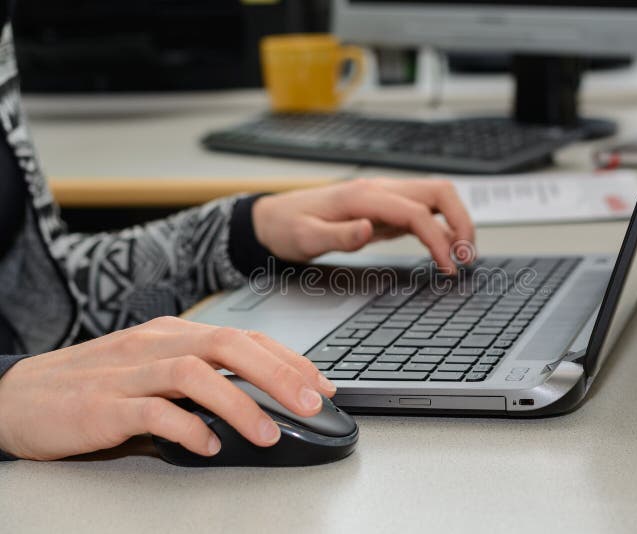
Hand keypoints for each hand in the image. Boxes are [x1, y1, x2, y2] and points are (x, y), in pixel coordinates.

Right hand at [0, 317, 335, 460]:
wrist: (19, 395)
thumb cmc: (95, 383)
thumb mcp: (156, 369)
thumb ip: (203, 377)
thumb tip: (262, 398)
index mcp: (174, 334)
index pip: (243, 337)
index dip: (288, 359)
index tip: (322, 384)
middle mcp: (156, 345)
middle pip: (229, 346)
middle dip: (279, 374)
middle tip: (313, 404)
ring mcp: (128, 373)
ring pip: (196, 374)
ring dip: (240, 404)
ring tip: (270, 434)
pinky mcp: (102, 406)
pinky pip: (152, 413)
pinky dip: (187, 428)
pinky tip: (208, 446)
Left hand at [252, 178, 475, 273]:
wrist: (274, 218)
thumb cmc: (289, 228)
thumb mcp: (305, 238)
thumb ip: (338, 235)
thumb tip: (367, 229)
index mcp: (364, 197)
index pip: (417, 212)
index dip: (439, 239)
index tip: (448, 267)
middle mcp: (380, 190)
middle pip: (440, 192)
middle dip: (462, 223)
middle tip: (466, 258)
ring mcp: (385, 197)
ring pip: (437, 197)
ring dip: (457, 223)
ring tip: (461, 256)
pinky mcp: (386, 209)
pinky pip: (424, 211)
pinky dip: (441, 228)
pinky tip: (443, 251)